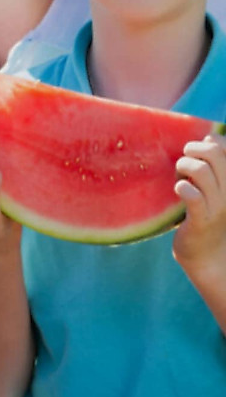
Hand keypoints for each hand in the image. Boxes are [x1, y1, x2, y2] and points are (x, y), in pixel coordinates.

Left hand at [174, 134, 225, 282]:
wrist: (208, 258)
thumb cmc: (206, 218)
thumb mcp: (214, 189)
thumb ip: (213, 166)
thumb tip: (209, 138)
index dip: (211, 142)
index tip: (197, 152)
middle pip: (214, 153)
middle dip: (192, 150)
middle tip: (183, 163)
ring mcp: (218, 205)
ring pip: (201, 171)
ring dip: (183, 167)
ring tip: (179, 177)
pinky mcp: (201, 220)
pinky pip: (193, 196)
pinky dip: (182, 188)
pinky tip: (179, 189)